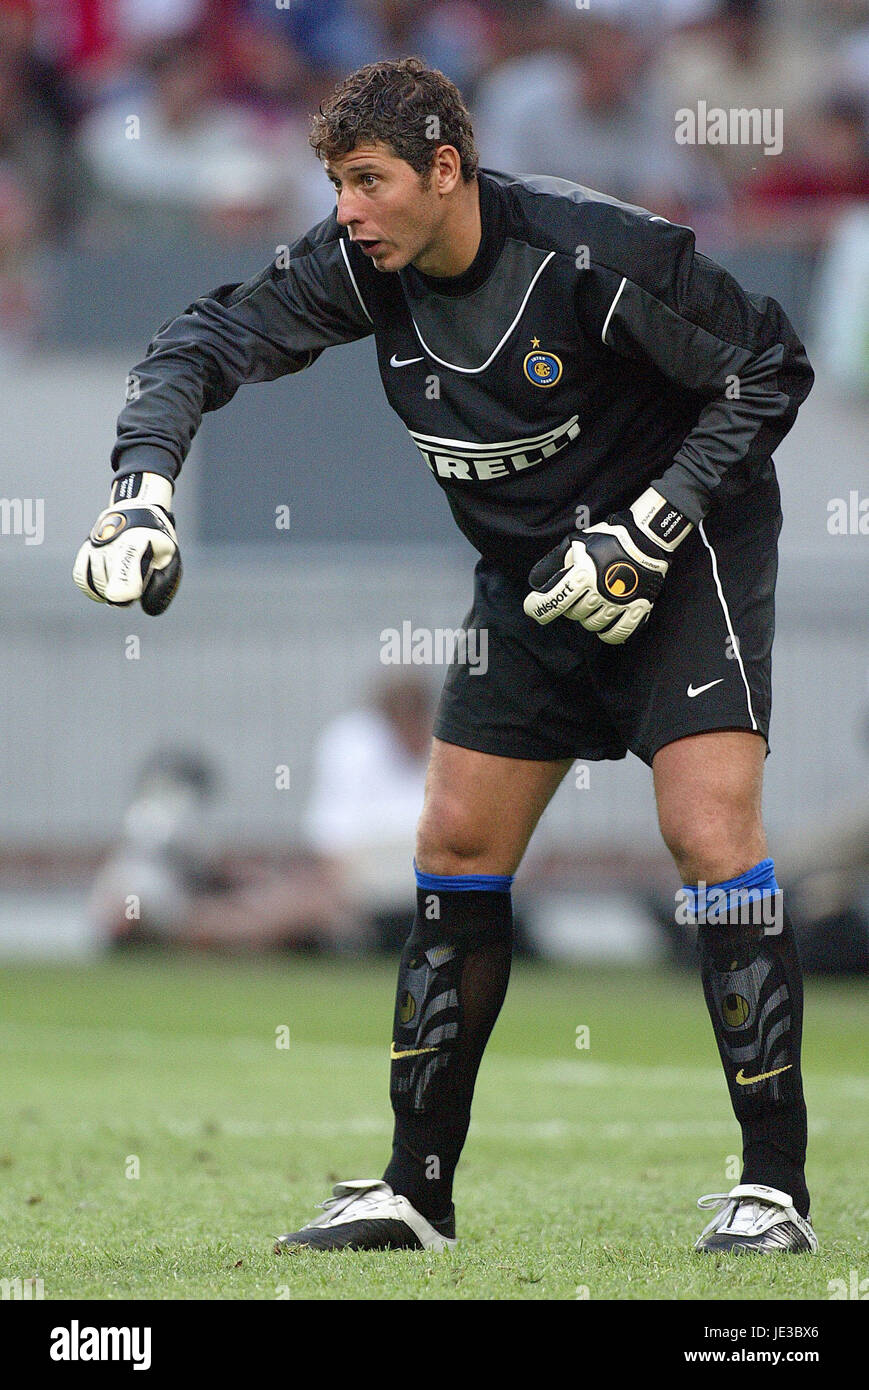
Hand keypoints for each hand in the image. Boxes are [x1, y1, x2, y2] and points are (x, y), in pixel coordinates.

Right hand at [72, 472, 181, 615]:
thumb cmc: (156, 539)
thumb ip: (164, 584)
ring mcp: (96, 543)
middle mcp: (112, 540)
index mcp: (137, 539)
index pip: (125, 563)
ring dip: (111, 592)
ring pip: (97, 583)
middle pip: (111, 583)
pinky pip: (81, 577)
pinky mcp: (86, 548)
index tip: (122, 596)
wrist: (137, 508)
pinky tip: (105, 591)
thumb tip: (147, 609)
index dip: (124, 585)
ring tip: (126, 583)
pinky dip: (92, 589)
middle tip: (138, 586)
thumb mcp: (170, 558)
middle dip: (126, 594)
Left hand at [523, 488, 691, 643]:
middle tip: (574, 595)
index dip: (538, 608)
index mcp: (584, 575)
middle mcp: (599, 592)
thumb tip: (536, 581)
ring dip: (587, 617)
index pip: (554, 600)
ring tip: (591, 604)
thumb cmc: (608, 539)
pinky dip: (608, 634)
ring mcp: (619, 603)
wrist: (645, 538)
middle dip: (568, 607)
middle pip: (573, 614)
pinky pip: (619, 632)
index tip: (531, 608)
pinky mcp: (637, 608)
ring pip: (593, 624)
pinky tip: (604, 627)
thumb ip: (555, 562)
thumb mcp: (576, 543)